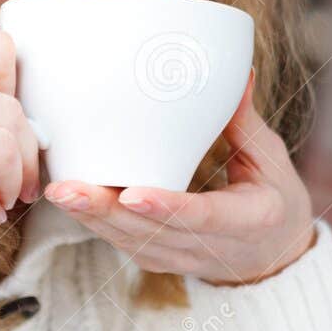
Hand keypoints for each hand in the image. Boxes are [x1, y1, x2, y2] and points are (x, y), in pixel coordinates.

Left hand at [43, 68, 316, 286]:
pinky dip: (94, 221)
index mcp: (248, 222)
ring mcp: (177, 259)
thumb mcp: (271, 161)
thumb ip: (244, 122)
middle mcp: (208, 249)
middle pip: (148, 234)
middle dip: (103, 212)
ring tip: (57, 189)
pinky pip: (121, 241)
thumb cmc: (274, 201)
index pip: (201, 218)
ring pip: (127, 241)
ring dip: (89, 217)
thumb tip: (240, 71)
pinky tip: (68, 198)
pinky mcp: (155, 259)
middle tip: (66, 188)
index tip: (132, 195)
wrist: (274, 259)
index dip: (166, 208)